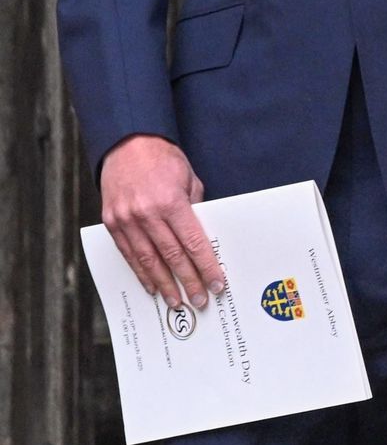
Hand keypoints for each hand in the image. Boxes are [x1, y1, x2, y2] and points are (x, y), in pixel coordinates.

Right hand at [99, 134, 224, 308]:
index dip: (205, 266)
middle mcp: (147, 214)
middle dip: (188, 281)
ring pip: (148, 261)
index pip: (193, 243)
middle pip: (172, 256)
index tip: (216, 283)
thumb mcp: (188, 177)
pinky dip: (141, 272)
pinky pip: (128, 254)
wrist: (127, 143)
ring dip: (164, 284)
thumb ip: (195, 207)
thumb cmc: (162, 158)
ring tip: (177, 301)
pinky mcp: (112, 223)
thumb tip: (201, 235)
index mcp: (171, 202)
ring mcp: (127, 220)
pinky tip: (152, 285)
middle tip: (200, 299)